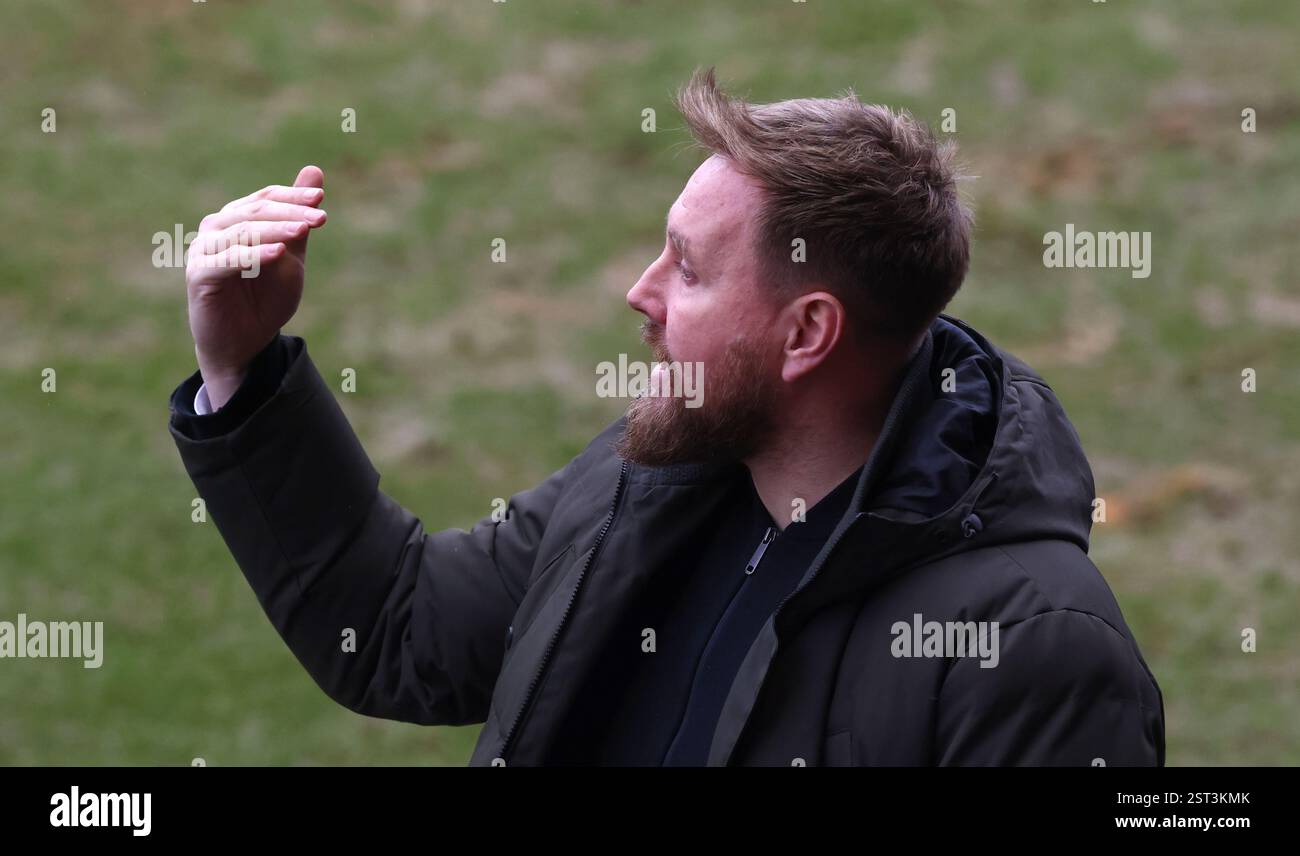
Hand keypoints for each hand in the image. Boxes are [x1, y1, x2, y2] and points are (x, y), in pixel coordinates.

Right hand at [186, 165, 326, 408]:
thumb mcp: (291, 256)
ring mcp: (204, 251)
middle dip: (289, 213)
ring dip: (275, 230)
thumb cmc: (266, 298)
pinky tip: (278, 253)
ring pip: (242, 233)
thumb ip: (299, 219)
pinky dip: (253, 255)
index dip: (292, 196)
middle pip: (255, 212)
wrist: (246, 341)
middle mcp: (216, 229)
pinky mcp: (199, 276)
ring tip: (303, 231)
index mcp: (236, 219)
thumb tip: (314, 171)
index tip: (320, 198)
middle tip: (319, 217)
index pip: (265, 199)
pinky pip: (228, 261)